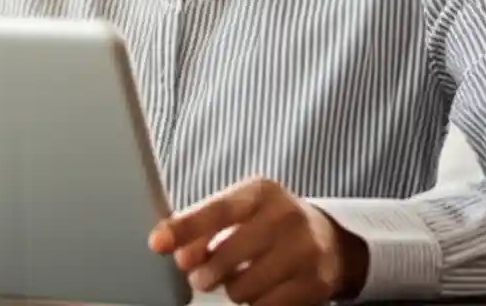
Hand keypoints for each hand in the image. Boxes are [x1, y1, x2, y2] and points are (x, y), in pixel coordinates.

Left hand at [148, 177, 367, 305]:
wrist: (328, 241)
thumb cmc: (269, 223)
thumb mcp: (239, 211)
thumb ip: (203, 226)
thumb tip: (180, 254)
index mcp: (260, 192)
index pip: (216, 210)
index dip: (185, 228)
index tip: (157, 244)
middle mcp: (286, 216)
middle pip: (226, 255)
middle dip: (205, 273)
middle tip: (202, 277)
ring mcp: (305, 250)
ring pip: (243, 287)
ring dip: (232, 290)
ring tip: (238, 280)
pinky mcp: (316, 283)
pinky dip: (254, 304)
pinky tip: (259, 291)